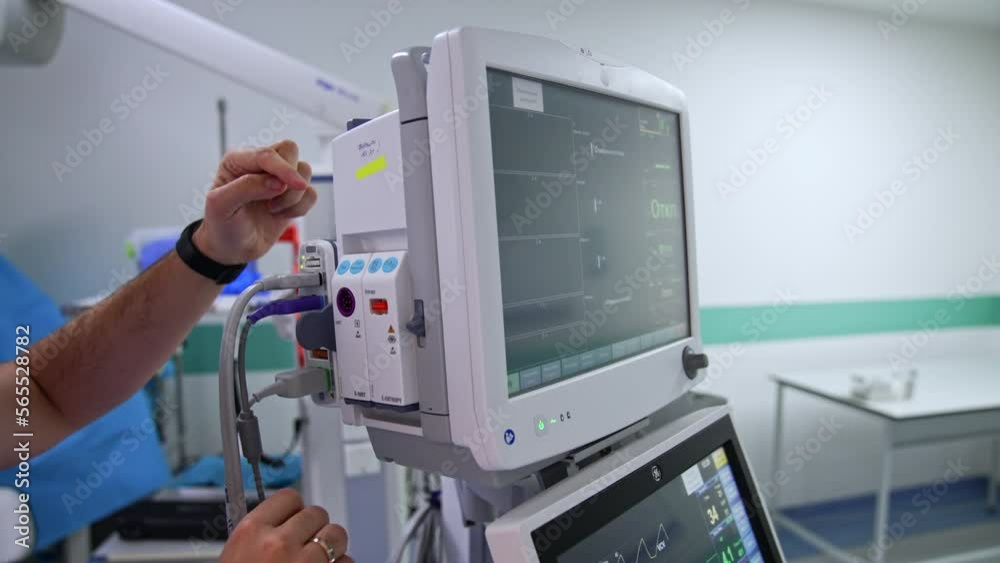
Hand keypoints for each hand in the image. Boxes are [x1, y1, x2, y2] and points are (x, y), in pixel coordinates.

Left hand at [194, 140, 317, 264]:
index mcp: (238, 160)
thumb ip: (246, 188)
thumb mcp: (221, 206)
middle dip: (289, 179)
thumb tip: (278, 182)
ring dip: (293, 196)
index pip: (267, 153)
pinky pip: (311, 193)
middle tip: (274, 200)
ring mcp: (278, 179)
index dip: (283, 168)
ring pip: (305, 171)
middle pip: (290, 151)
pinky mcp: (292, 195)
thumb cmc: (221, 225)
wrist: (231, 249)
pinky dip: (300, 208)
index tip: (295, 184)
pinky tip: (282, 214)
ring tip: (273, 209)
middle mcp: (260, 165)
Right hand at [220, 489, 351, 562]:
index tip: (294, 518)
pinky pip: (347, 561)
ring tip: (320, 558)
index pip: (289, 497)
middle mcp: (278, 544)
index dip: (294, 509)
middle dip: (314, 528)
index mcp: (251, 531)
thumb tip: (281, 517)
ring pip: (336, 534)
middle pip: (316, 513)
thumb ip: (259, 533)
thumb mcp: (235, 554)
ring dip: (332, 546)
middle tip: (306, 543)